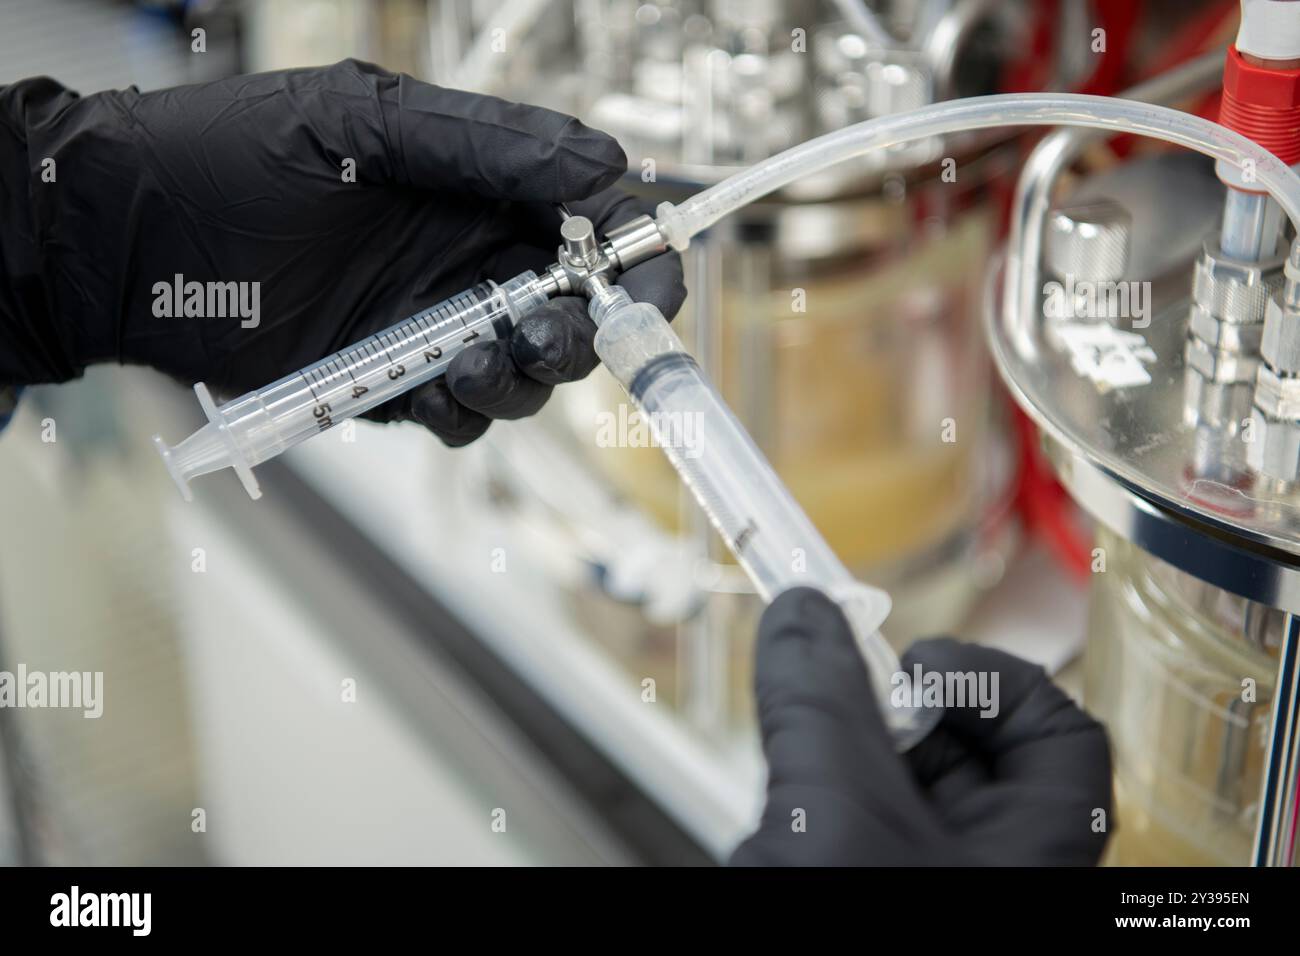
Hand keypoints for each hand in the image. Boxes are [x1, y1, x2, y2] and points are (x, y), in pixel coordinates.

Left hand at [0, 60, 683, 444]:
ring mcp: (434, 323)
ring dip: (525, 375)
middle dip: (586, 333)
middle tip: (550, 333)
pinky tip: (436, 382)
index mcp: (479, 186)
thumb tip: (606, 162)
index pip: (592, 224)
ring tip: (475, 357)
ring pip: (528, 372)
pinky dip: (467, 408)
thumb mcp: (363, 122)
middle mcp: (469, 257)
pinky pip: (462, 413)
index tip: (647, 284)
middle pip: (578, 312)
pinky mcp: (395, 382)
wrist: (126, 238)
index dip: (636, 257)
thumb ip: (487, 143)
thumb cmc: (230, 158)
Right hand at [731, 587, 1112, 865]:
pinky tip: (787, 812)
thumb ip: (820, 706)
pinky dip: (826, 810)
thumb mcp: (835, 814)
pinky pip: (866, 835)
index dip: (990, 681)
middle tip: (842, 700)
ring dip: (852, 760)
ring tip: (806, 768)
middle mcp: (1000, 869)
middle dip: (898, 717)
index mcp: (1038, 851)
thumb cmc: (848, 942)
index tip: (913, 666)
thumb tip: (803, 614)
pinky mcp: (877, 888)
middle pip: (973, 757)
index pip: (1061, 735)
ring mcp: (940, 886)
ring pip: (911, 797)